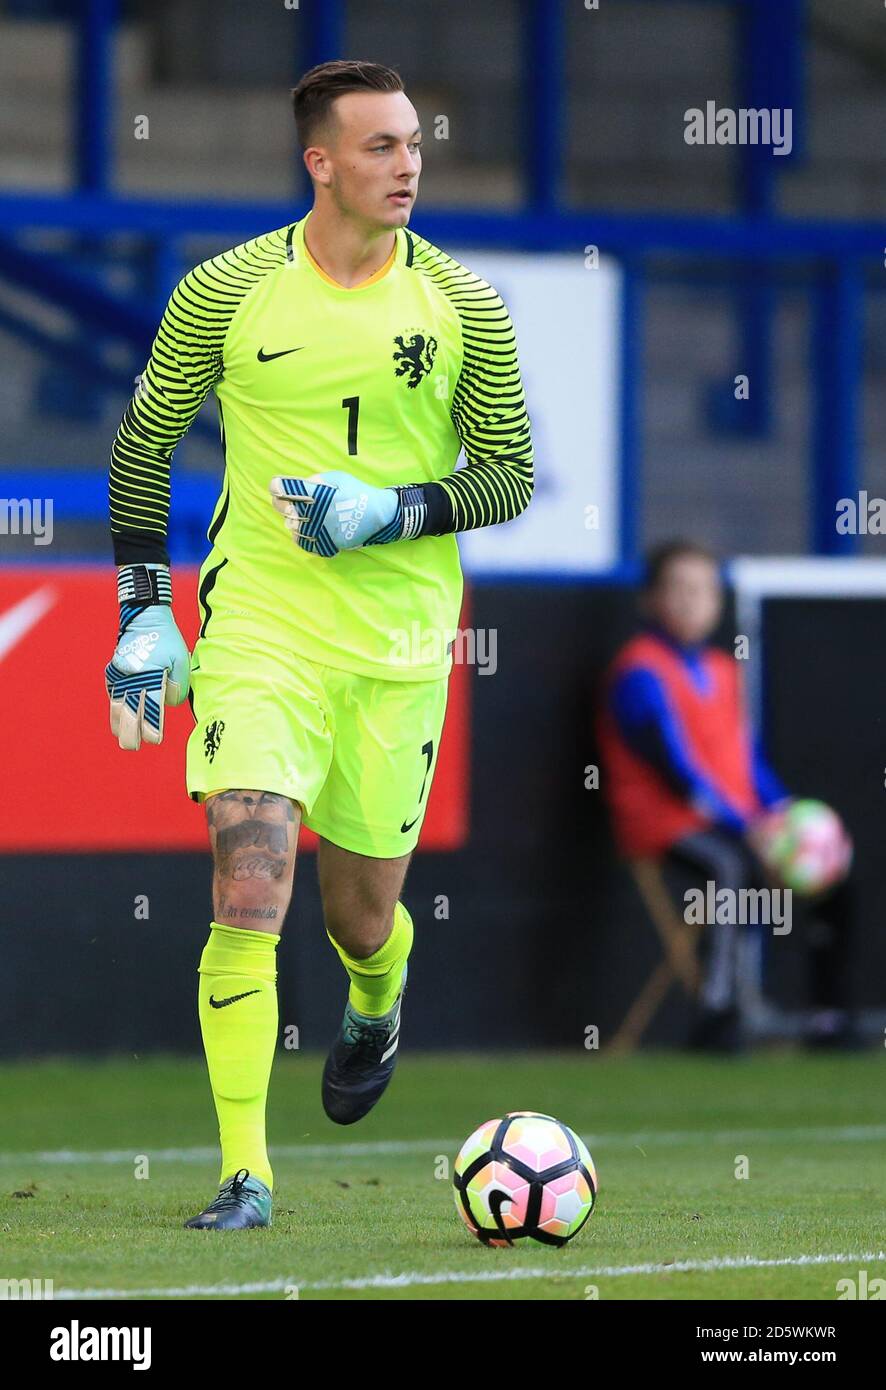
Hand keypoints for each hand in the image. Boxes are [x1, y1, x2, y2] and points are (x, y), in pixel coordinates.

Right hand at [105, 564, 189, 749]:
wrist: (145, 618)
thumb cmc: (168, 641)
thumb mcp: (181, 661)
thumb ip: (178, 686)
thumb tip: (167, 705)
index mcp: (152, 676)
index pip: (152, 709)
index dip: (152, 727)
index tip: (154, 740)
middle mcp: (133, 678)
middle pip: (129, 712)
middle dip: (131, 732)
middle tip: (134, 746)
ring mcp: (120, 675)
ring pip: (116, 706)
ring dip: (119, 724)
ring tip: (123, 739)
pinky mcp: (113, 671)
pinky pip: (112, 694)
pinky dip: (114, 709)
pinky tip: (117, 721)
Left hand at [270, 470, 421, 554]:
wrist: (378, 514)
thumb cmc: (356, 492)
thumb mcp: (337, 477)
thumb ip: (315, 480)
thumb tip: (296, 486)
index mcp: (318, 493)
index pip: (285, 489)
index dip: (277, 486)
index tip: (276, 486)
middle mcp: (316, 512)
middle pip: (284, 508)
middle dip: (280, 502)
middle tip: (286, 500)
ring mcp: (320, 530)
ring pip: (291, 526)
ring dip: (291, 519)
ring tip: (298, 515)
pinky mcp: (326, 543)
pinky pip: (303, 542)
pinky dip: (300, 536)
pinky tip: (304, 529)